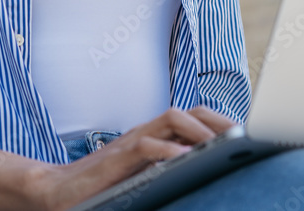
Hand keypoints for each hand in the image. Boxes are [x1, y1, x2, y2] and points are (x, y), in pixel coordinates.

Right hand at [36, 105, 236, 210]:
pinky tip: (184, 160)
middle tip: (244, 136)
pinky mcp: (117, 157)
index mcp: (155, 138)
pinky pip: (146, 146)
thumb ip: (168, 170)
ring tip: (222, 143)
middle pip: (190, 113)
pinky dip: (167, 151)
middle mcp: (146, 133)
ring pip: (172, 119)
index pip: (194, 119)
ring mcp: (132, 142)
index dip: (221, 123)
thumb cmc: (102, 187)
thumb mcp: (144, 177)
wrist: (56, 191)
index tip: (247, 134)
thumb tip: (205, 176)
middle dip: (219, 122)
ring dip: (199, 129)